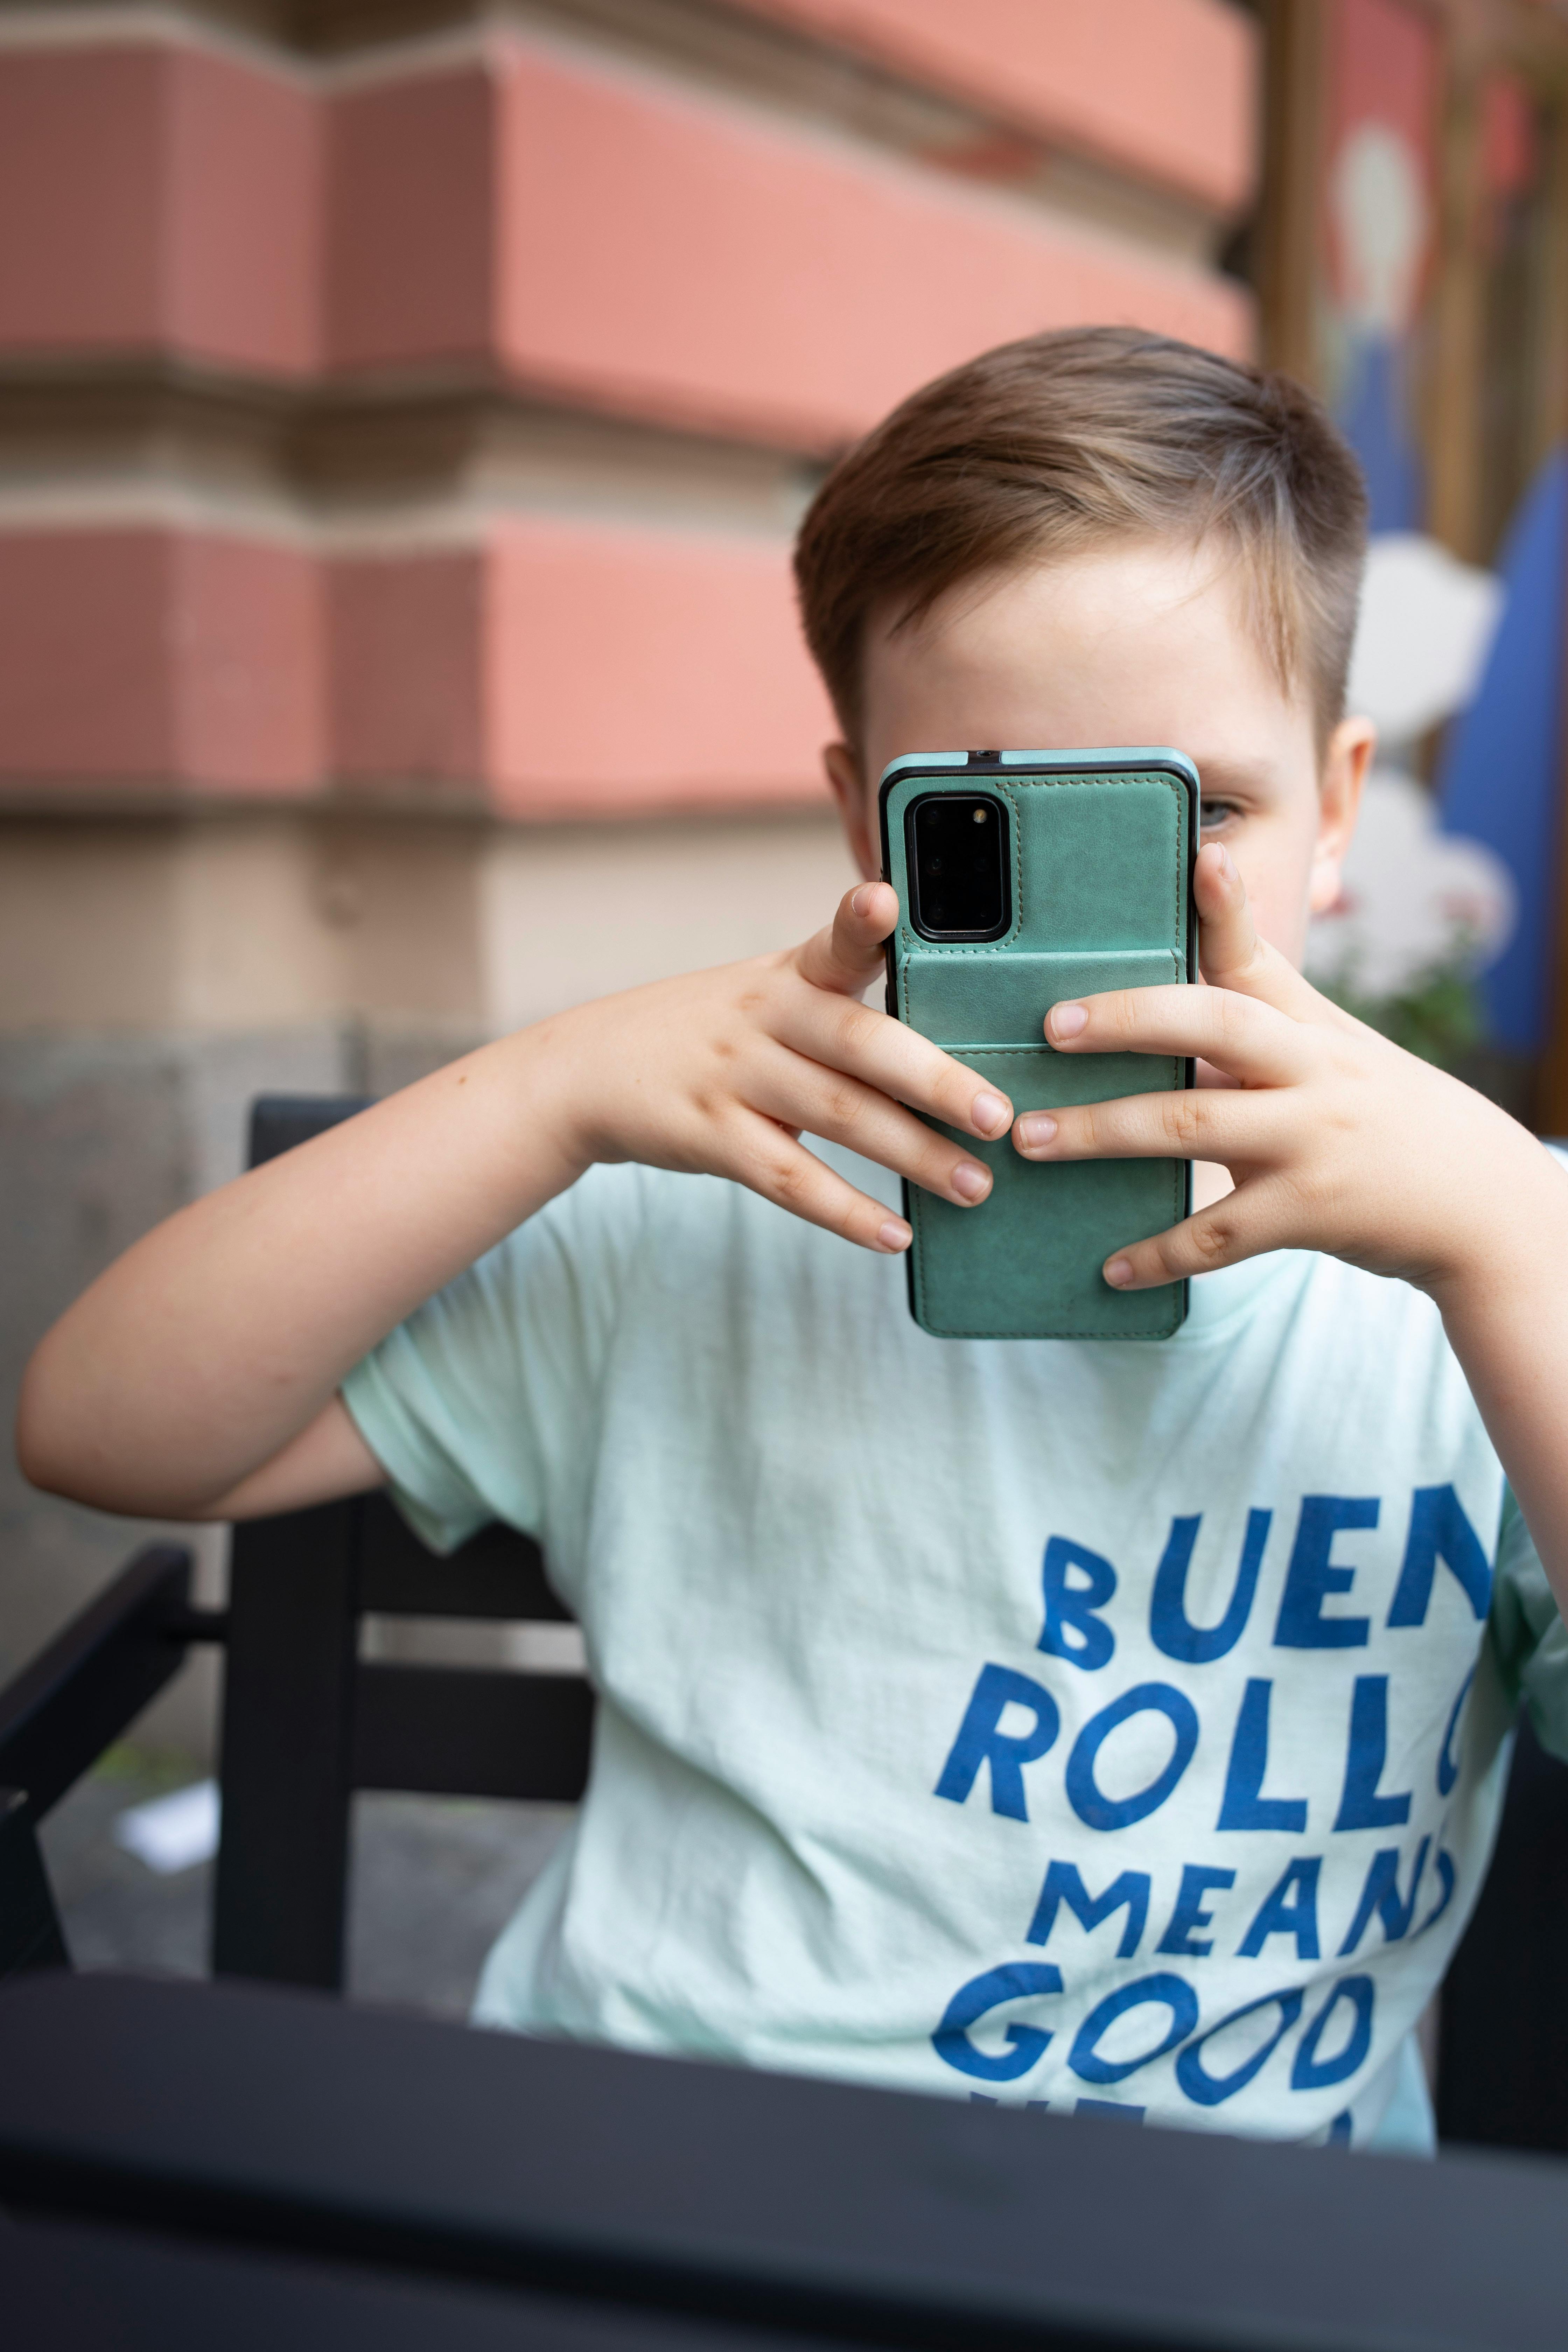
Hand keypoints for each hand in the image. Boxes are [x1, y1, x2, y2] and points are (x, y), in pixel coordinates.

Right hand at [545, 883, 1013, 1253]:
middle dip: (935, 1081)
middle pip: (859, 1043)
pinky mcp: (711, 1136)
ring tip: (975, 1188)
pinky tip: (894, 1238)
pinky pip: (790, 1180)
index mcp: (790, 976)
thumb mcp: (766, 994)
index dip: (861, 922)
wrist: (590, 1069)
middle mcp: (765, 1018)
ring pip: (839, 1117)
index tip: (888, 899)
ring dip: (914, 1157)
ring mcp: (735, 1078)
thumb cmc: (712, 1032)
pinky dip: (847, 1212)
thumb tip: (951, 1049)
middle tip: (998, 1116)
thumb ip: (844, 1006)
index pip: (834, 942)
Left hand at [1010, 842, 1556, 1297]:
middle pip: (1211, 1026)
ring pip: (1189, 1127)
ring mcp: (1309, 1140)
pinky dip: (1158, 1253)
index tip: (1200, 856)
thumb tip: (1161, 1015)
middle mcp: (1310, 1071)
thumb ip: (1260, 1030)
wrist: (1477, 1200)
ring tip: (1030, 1138)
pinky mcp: (1308, 1212)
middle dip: (1125, 1021)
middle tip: (1050, 1027)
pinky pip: (1216, 1234)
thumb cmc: (1378, 1116)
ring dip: (1100, 1133)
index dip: (1228, 906)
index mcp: (1309, 1026)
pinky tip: (1109, 1268)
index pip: (1259, 955)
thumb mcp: (1333, 1055)